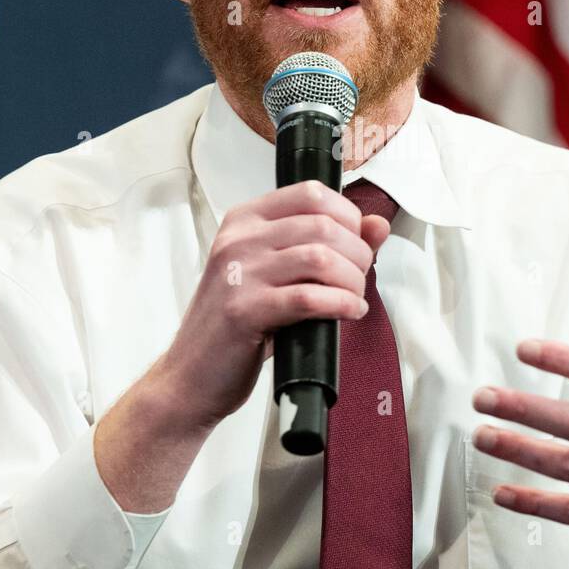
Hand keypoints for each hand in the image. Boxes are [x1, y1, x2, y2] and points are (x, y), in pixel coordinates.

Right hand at [158, 179, 391, 429]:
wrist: (190, 376)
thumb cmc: (238, 325)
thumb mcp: (280, 275)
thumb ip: (329, 245)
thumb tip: (378, 225)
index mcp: (245, 220)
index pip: (311, 193)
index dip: (348, 217)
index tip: (356, 246)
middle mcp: (238, 239)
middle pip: (323, 225)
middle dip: (357, 254)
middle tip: (358, 280)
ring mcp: (238, 273)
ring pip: (321, 257)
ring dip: (352, 281)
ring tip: (353, 298)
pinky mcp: (243, 311)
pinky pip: (309, 297)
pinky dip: (341, 304)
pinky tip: (349, 312)